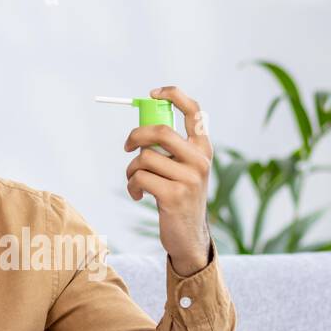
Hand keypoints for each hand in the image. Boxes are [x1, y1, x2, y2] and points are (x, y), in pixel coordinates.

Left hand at [124, 86, 212, 276]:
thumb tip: (142, 128)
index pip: (194, 112)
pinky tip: (137, 195)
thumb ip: (172, 149)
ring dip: (131, 169)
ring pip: (144, 158)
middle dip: (135, 136)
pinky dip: (132, 185)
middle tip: (126, 146)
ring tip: (134, 181)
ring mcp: (189, 179)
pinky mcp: (174, 196)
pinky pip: (140, 178)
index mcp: (203, 149)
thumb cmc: (180, 198)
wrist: (189, 237)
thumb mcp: (184, 170)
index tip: (152, 93)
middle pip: (159, 131)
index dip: (173, 95)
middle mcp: (200, 161)